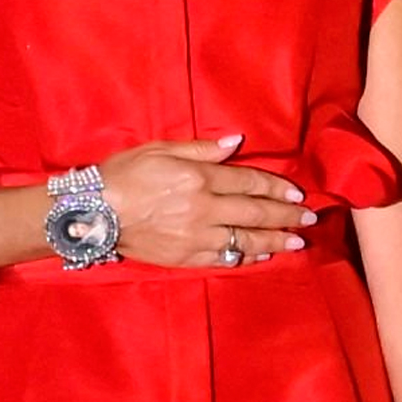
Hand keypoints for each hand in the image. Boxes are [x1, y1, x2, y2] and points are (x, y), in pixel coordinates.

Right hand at [101, 134, 313, 266]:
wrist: (92, 213)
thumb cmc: (123, 174)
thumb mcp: (159, 149)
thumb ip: (200, 148)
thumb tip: (235, 143)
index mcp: (198, 177)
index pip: (248, 182)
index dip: (276, 187)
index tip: (296, 193)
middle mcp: (204, 208)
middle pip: (255, 212)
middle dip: (286, 215)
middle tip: (309, 219)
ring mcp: (196, 236)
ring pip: (246, 239)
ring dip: (275, 240)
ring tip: (297, 241)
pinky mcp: (186, 257)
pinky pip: (225, 258)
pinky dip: (247, 256)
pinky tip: (262, 255)